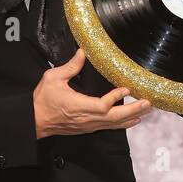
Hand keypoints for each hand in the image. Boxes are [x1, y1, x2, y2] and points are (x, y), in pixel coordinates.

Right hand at [33, 47, 151, 137]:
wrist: (35, 120)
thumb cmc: (42, 101)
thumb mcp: (53, 78)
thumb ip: (70, 67)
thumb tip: (82, 53)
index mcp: (78, 106)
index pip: (102, 105)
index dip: (115, 98)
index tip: (126, 89)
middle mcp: (86, 119)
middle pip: (115, 118)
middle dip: (133, 110)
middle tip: (147, 103)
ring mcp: (88, 125)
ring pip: (114, 125)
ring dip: (131, 117)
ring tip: (145, 110)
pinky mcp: (87, 128)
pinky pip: (108, 127)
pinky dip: (122, 124)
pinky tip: (131, 120)